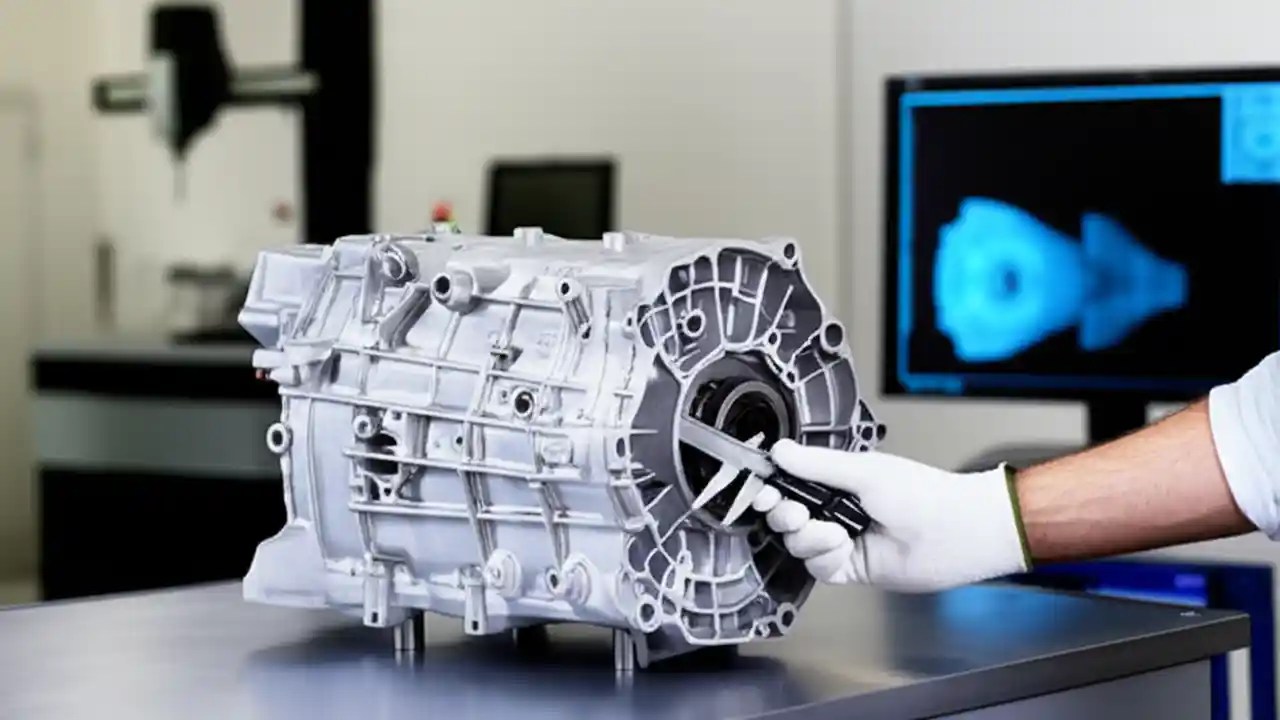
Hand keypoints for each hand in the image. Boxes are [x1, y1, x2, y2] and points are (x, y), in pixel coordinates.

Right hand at [756, 440, 1031, 591]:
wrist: (955, 534)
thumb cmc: (923, 495)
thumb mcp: (864, 471)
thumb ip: (816, 465)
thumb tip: (778, 450)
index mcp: (837, 480)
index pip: (789, 483)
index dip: (771, 488)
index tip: (762, 490)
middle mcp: (835, 509)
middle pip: (785, 516)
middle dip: (784, 514)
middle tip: (797, 512)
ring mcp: (840, 539)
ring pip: (797, 543)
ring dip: (809, 538)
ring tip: (834, 532)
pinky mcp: (848, 568)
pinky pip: (816, 567)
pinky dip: (824, 558)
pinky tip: (843, 548)